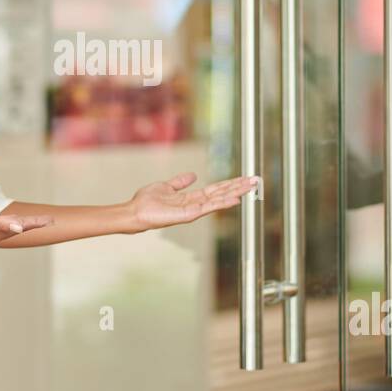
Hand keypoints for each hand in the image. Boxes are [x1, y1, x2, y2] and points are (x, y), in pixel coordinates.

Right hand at [0, 209, 52, 248]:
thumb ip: (0, 224)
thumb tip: (21, 228)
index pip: (22, 227)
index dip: (36, 223)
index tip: (51, 220)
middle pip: (19, 229)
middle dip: (34, 225)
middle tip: (48, 221)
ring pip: (10, 229)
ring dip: (23, 226)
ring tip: (34, 222)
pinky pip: (0, 227)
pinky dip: (10, 225)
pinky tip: (9, 224)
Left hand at [127, 172, 258, 231]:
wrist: (135, 211)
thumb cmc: (147, 201)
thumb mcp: (166, 186)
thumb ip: (180, 182)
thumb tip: (193, 175)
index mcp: (191, 197)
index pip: (216, 190)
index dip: (230, 184)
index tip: (244, 178)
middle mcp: (196, 204)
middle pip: (222, 194)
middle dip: (238, 187)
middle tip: (255, 181)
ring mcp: (194, 210)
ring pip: (219, 200)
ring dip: (236, 193)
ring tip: (251, 187)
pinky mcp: (189, 215)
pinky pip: (209, 207)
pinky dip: (223, 203)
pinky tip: (235, 199)